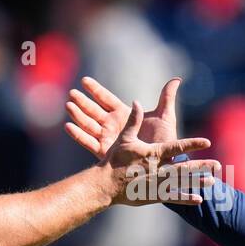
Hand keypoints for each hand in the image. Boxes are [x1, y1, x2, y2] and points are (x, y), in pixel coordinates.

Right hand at [66, 76, 180, 159]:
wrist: (161, 166)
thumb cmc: (163, 140)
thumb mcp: (165, 118)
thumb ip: (166, 98)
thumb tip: (176, 79)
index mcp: (124, 115)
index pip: (106, 99)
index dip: (95, 90)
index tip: (84, 80)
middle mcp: (113, 125)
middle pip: (94, 110)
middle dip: (82, 101)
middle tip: (71, 92)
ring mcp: (107, 138)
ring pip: (89, 124)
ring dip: (78, 115)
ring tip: (68, 106)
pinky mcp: (104, 151)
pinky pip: (88, 142)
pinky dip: (78, 135)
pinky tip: (68, 127)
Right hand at [98, 101, 218, 206]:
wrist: (105, 184)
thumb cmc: (114, 160)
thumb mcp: (124, 139)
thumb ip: (132, 121)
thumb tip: (136, 102)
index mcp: (153, 154)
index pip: (177, 147)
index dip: (192, 144)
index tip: (207, 142)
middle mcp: (158, 169)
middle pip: (184, 167)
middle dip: (202, 166)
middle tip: (218, 165)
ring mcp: (157, 184)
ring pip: (181, 183)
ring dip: (198, 182)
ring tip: (213, 182)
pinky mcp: (153, 195)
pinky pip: (173, 198)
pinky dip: (186, 198)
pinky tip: (198, 200)